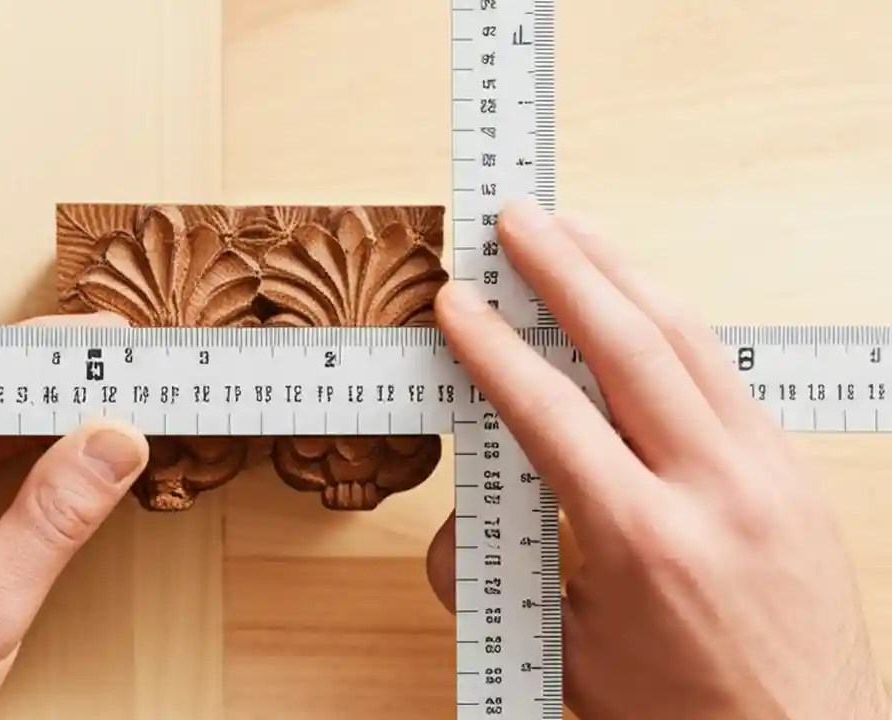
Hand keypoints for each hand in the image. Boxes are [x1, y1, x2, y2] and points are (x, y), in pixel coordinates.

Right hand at [425, 200, 890, 719]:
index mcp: (642, 541)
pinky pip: (723, 368)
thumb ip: (488, 575)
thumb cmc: (681, 710)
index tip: (458, 304)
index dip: (493, 348)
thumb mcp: (561, 649)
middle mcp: (712, 489)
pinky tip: (639, 296)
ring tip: (573, 228)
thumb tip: (455, 511)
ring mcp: (764, 470)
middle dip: (562, 269)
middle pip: (626, 346)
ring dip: (621, 271)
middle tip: (517, 218)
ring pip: (686, 338)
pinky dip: (671, 318)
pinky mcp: (790, 466)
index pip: (550, 411)